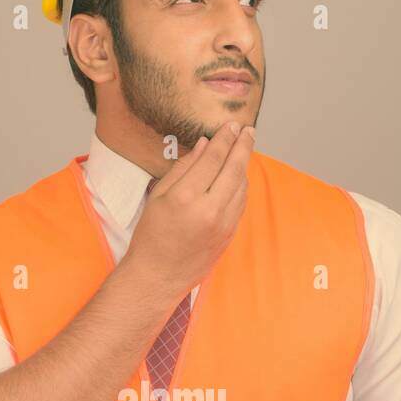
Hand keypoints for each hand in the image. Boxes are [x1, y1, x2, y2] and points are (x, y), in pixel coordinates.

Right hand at [126, 121, 254, 302]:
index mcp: (186, 197)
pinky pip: (241, 202)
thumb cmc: (152, 236)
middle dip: (243, 146)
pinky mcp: (229, 234)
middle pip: (234, 169)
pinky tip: (239, 175)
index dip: (225, 139)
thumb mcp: (159, 196)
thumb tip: (204, 145)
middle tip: (248, 130)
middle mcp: (209, 209)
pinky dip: (242, 185)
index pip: (213, 159)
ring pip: (242, 186)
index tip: (232, 125)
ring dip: (245, 165)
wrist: (158, 275)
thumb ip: (183, 168)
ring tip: (245, 148)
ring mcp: (223, 223)